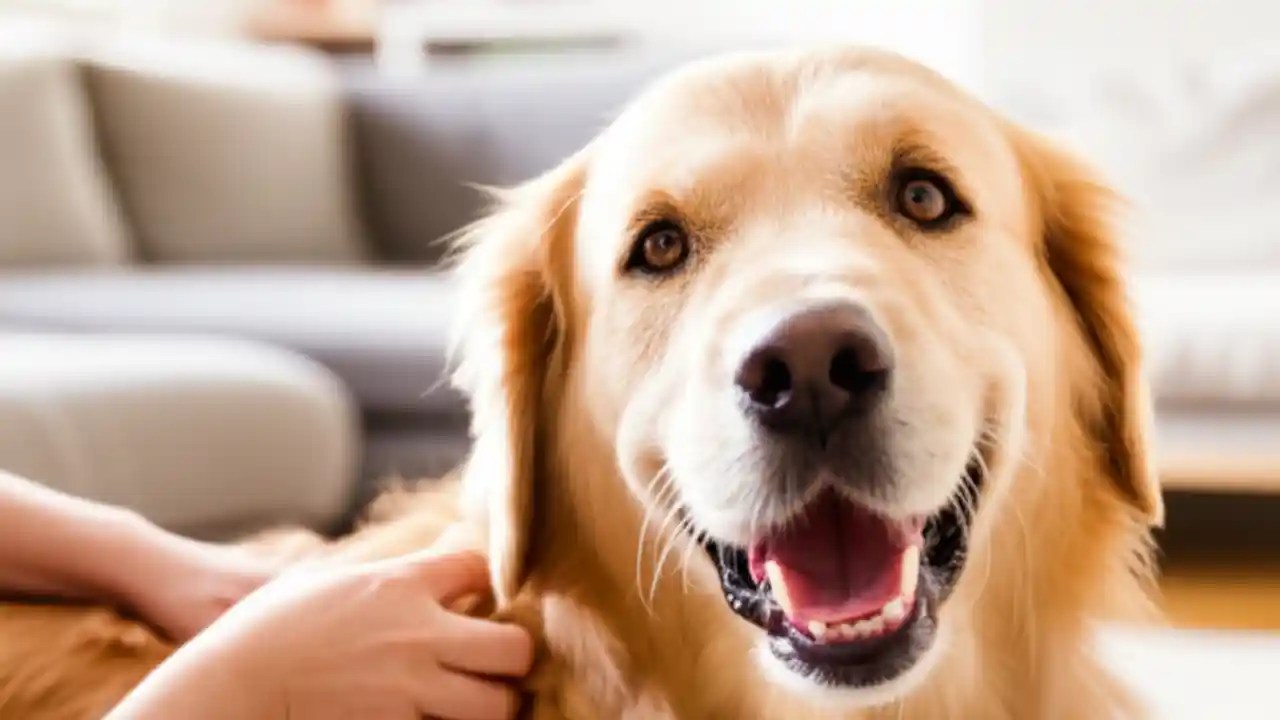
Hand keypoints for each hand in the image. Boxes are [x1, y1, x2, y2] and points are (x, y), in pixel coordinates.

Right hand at [109, 549, 532, 719]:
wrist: (229, 687)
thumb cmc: (265, 630)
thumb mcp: (324, 581)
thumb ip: (384, 576)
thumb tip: (426, 566)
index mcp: (399, 586)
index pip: (478, 567)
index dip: (484, 582)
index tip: (473, 598)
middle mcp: (418, 636)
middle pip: (513, 646)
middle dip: (512, 658)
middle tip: (494, 665)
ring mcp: (409, 690)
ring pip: (497, 705)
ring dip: (491, 706)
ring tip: (472, 703)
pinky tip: (432, 717)